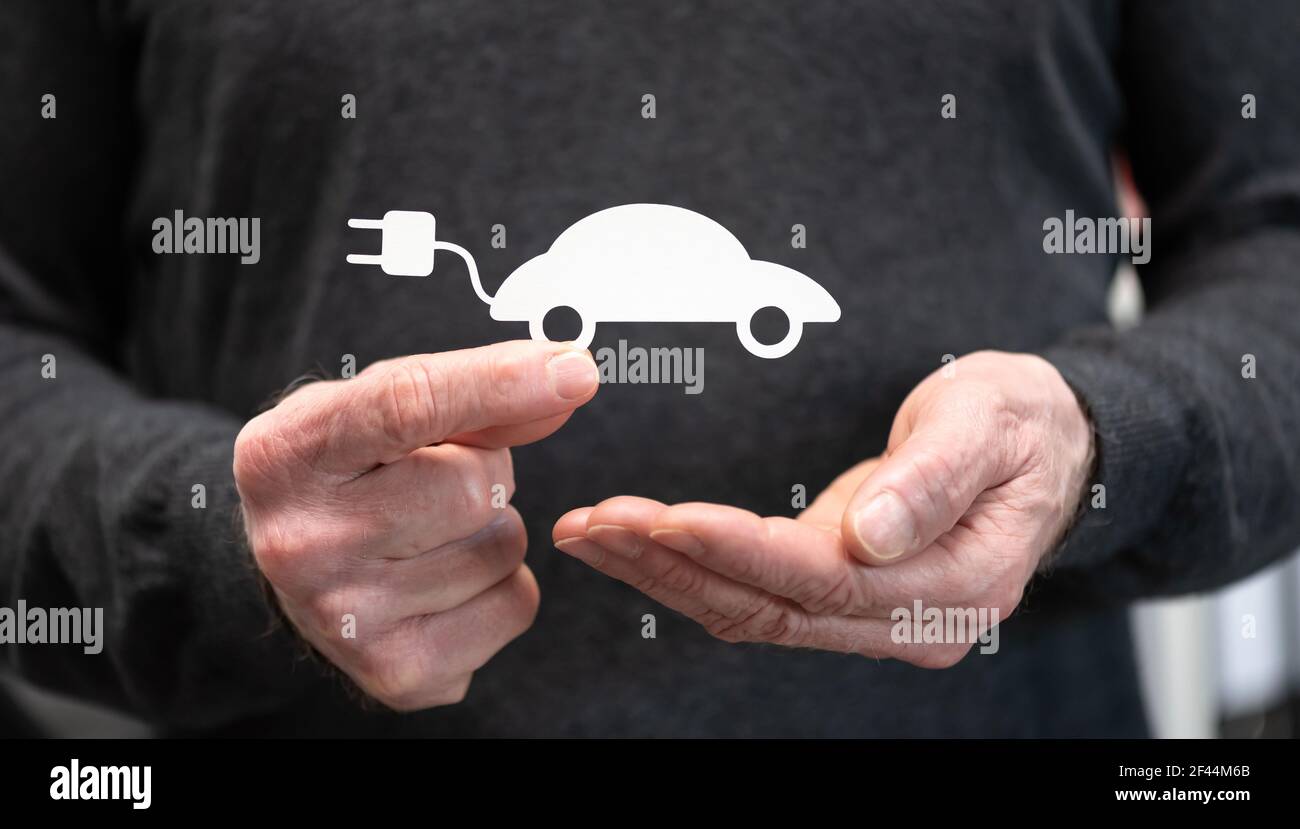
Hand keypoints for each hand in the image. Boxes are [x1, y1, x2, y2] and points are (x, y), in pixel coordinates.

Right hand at [235, 340, 598, 708]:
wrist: (296, 565)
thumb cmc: (348, 468)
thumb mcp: (380, 405)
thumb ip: (471, 389)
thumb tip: (567, 380)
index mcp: (285, 456)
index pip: (405, 406)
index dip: (498, 383)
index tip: (574, 372)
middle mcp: (301, 544)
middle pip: (472, 486)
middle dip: (485, 469)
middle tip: (437, 477)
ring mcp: (348, 619)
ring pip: (504, 546)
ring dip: (494, 527)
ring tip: (433, 529)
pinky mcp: (400, 672)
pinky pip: (518, 605)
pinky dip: (504, 584)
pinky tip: (446, 578)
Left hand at [553, 351, 1092, 667]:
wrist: (1047, 445)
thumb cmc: (1023, 424)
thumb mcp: (991, 423)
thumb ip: (934, 478)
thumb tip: (871, 534)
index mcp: (956, 585)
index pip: (826, 579)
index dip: (739, 551)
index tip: (663, 519)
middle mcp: (906, 619)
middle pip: (770, 606)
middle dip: (671, 566)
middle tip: (593, 524)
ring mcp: (871, 613)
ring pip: (749, 608)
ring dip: (664, 574)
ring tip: (590, 532)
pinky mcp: (840, 592)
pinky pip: (754, 593)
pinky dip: (689, 569)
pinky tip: (636, 544)